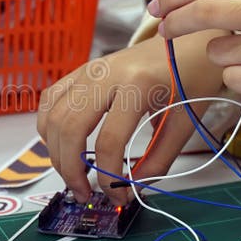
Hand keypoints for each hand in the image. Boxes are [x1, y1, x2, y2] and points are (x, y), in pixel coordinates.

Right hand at [37, 31, 223, 205]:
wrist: (189, 42)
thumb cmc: (192, 78)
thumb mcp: (184, 123)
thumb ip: (158, 160)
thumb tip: (130, 190)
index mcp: (136, 85)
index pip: (109, 141)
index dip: (109, 177)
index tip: (119, 198)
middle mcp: (104, 74)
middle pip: (70, 128)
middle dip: (70, 169)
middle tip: (84, 194)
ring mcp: (88, 70)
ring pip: (52, 115)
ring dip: (55, 152)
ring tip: (73, 175)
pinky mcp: (81, 70)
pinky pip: (50, 99)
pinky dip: (49, 126)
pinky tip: (62, 146)